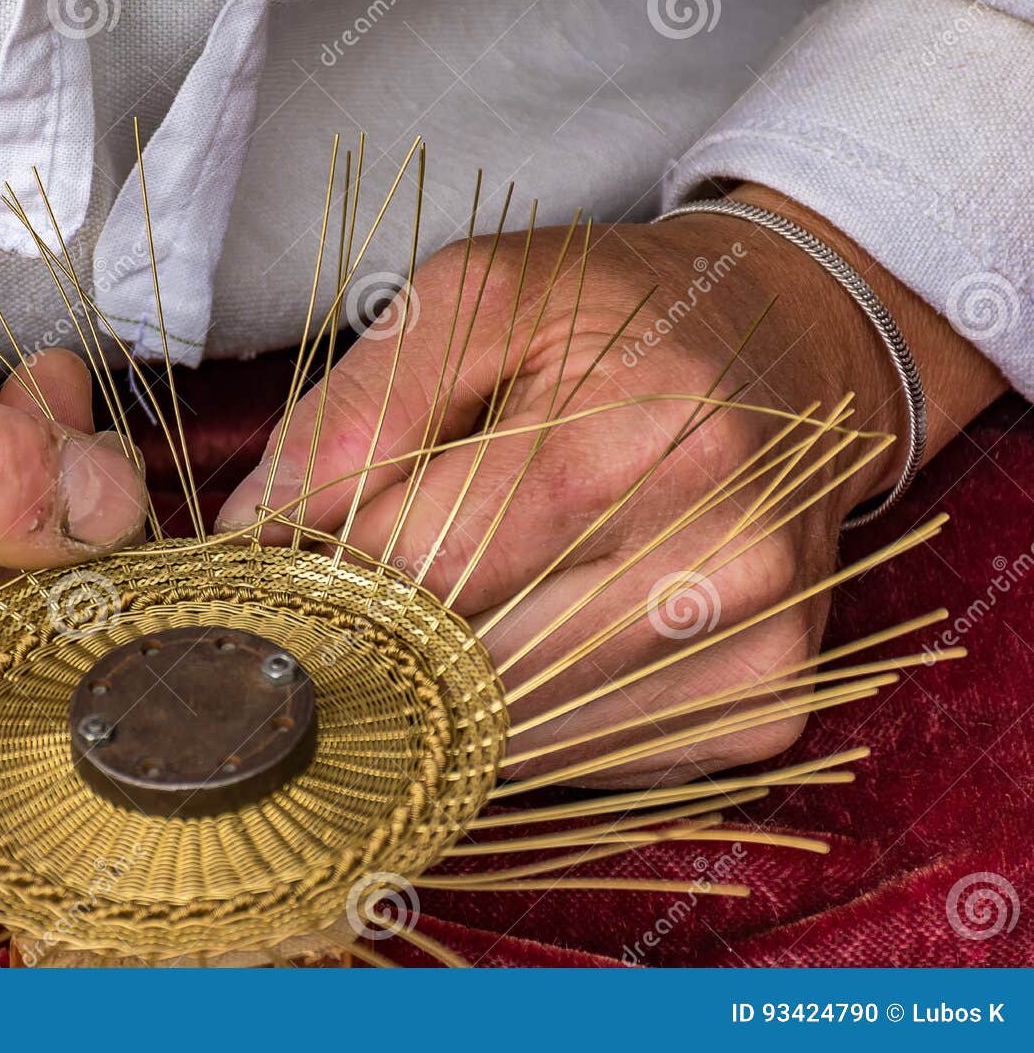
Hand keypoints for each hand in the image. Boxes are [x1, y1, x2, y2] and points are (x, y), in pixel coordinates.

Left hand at [219, 185, 1003, 785]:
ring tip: (433, 617)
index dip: (319, 576)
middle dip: (374, 637)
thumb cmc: (622, 317)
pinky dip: (523, 719)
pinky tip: (528, 642)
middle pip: (463, 661)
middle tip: (336, 602)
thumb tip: (255, 527)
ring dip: (444, 692)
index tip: (273, 572)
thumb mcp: (483, 294)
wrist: (798, 349)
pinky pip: (584, 758)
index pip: (416, 559)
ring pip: (514, 733)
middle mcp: (715, 552)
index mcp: (639, 429)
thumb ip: (360, 405)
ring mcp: (751, 646)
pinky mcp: (765, 707)